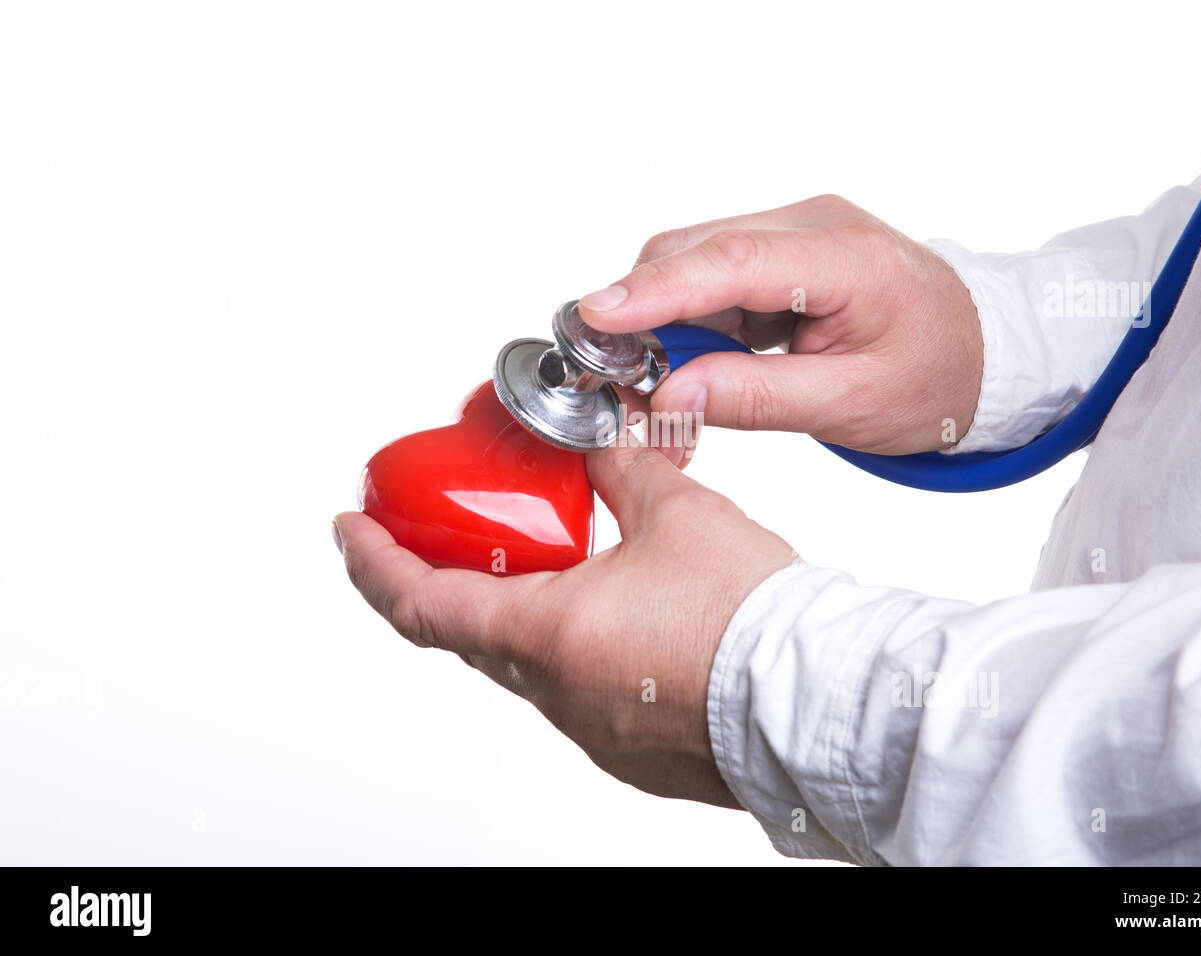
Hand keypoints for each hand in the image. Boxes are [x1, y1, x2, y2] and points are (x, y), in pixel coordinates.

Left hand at [333, 438, 794, 805]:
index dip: (373, 563)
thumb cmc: (751, 620)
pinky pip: (578, 693)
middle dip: (443, 580)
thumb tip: (602, 438)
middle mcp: (558, 694)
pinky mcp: (633, 752)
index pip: (421, 602)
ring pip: (527, 665)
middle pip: (466, 635)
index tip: (350, 531)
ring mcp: (592, 730)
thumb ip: (622, 468)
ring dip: (518, 613)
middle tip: (441, 536)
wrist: (818, 696)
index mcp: (547, 635)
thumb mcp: (674, 512)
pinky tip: (612, 617)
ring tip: (544, 563)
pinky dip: (572, 648)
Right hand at [578, 193, 982, 456]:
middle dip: (643, 317)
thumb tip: (669, 398)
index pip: (728, 262)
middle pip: (694, 253)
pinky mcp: (783, 252)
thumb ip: (758, 398)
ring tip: (666, 398)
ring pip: (693, 265)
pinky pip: (713, 280)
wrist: (985, 352)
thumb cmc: (937, 376)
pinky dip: (690, 327)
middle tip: (621, 389)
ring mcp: (795, 232)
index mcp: (845, 257)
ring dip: (665, 328)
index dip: (654, 292)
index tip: (594, 318)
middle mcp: (812, 225)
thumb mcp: (853, 404)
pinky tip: (696, 374)